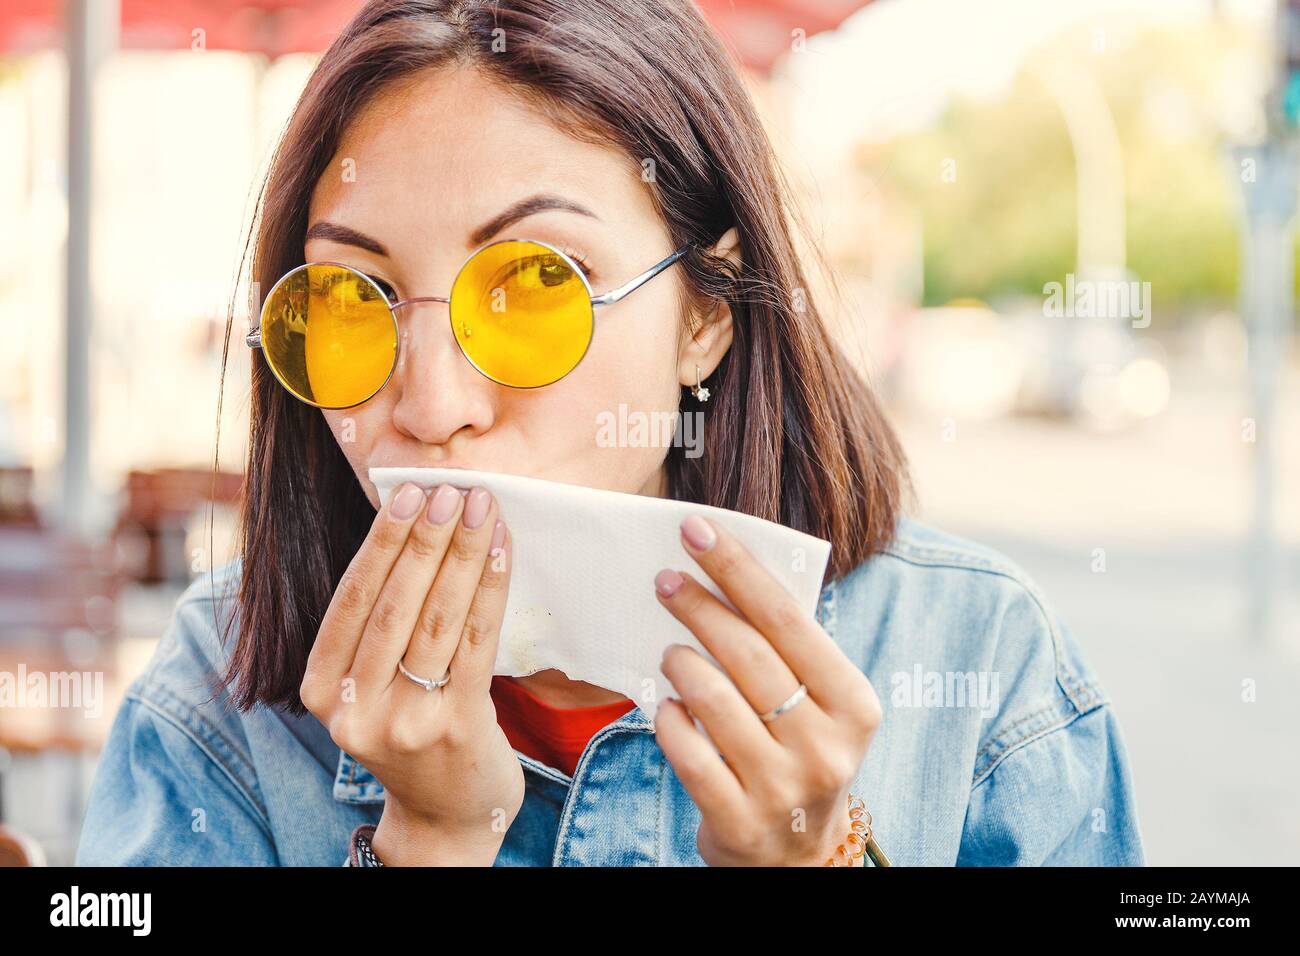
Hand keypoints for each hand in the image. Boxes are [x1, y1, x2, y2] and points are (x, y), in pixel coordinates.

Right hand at [299, 482, 521, 865]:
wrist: (445, 816)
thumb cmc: (411, 731)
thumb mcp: (371, 686)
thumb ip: (379, 626)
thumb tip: (413, 525)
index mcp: (320, 691)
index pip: (351, 602)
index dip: (381, 543)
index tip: (408, 494)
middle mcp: (354, 709)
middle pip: (395, 606)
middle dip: (426, 540)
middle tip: (451, 491)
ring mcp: (404, 721)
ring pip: (437, 620)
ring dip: (464, 556)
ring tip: (482, 509)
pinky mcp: (456, 726)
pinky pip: (476, 643)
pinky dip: (490, 589)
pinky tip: (502, 552)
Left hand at [652, 515, 881, 865]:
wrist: (797, 855)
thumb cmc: (799, 752)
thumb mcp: (817, 704)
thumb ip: (785, 649)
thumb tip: (721, 570)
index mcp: (853, 704)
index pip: (788, 618)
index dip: (737, 568)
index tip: (696, 530)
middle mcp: (825, 746)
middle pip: (747, 654)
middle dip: (698, 606)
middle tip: (665, 579)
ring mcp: (782, 788)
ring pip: (713, 700)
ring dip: (680, 664)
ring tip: (670, 651)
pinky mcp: (738, 821)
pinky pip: (686, 754)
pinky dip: (669, 721)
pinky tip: (667, 707)